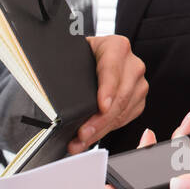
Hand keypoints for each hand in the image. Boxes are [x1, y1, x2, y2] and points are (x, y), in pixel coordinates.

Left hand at [67, 35, 148, 153]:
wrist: (97, 57)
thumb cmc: (84, 55)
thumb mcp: (76, 53)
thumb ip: (69, 64)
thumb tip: (51, 86)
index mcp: (117, 47)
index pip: (112, 70)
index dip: (107, 90)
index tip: (101, 106)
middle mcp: (132, 65)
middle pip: (120, 96)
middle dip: (100, 119)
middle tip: (83, 133)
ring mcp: (138, 83)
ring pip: (123, 111)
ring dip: (101, 130)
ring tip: (81, 141)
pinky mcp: (137, 99)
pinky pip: (125, 119)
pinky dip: (106, 131)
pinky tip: (90, 138)